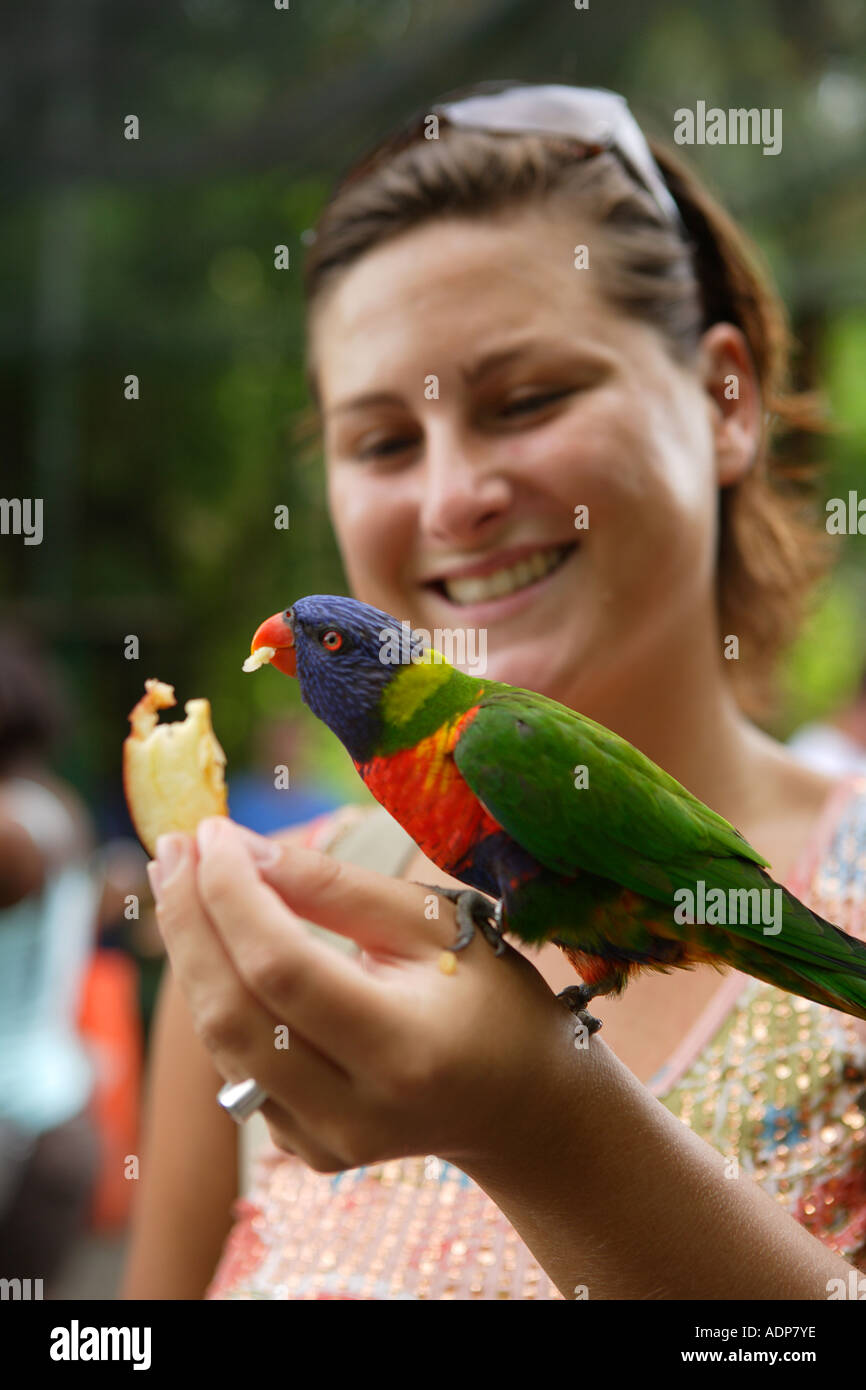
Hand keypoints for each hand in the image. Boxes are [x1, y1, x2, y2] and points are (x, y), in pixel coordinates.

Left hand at [147, 816, 573, 1173]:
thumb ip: (336, 888)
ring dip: (193, 954)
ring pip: (222, 1042)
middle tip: (173, 848)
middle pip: (234, 1013)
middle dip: (191, 921)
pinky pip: (236, 1064)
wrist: (522, 1104)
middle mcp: (357, 1111)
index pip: (282, 967)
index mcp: (404, 1049)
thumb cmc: (487, 994)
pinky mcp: (305, 1149)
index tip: (210, 832)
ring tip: (183, 879)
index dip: (233, 894)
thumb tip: (241, 850)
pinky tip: (217, 939)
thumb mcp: (431, 923)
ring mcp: (326, 1141)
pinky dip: (219, 994)